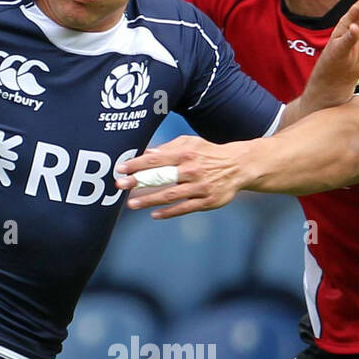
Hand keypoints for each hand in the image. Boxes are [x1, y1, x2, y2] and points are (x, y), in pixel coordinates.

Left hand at [116, 136, 251, 218]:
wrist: (238, 166)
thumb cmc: (209, 153)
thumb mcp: (191, 144)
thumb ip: (168, 148)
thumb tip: (146, 153)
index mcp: (186, 154)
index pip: (156, 159)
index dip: (137, 164)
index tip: (121, 169)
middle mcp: (192, 170)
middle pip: (161, 177)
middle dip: (138, 182)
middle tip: (120, 186)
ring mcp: (200, 187)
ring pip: (171, 195)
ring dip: (149, 200)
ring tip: (132, 204)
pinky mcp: (207, 201)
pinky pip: (185, 208)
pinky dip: (169, 212)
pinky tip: (154, 214)